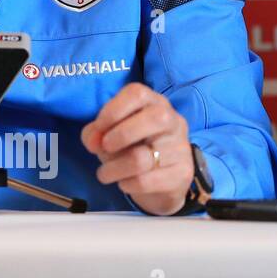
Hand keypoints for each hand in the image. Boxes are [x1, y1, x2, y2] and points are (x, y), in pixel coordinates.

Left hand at [81, 81, 192, 215]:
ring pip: (142, 157)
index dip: (112, 110)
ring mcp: (181, 147)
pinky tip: (124, 183)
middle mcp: (173, 120)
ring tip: (105, 173)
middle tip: (105, 148)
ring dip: (113, 168)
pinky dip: (126, 184)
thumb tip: (93, 141)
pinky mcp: (183, 173)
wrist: (159, 183)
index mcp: (153, 102)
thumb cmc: (130, 148)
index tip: (99, 127)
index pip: (137, 93)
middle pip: (154, 118)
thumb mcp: (109, 134)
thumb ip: (95, 133)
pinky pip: (146, 180)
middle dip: (120, 135)